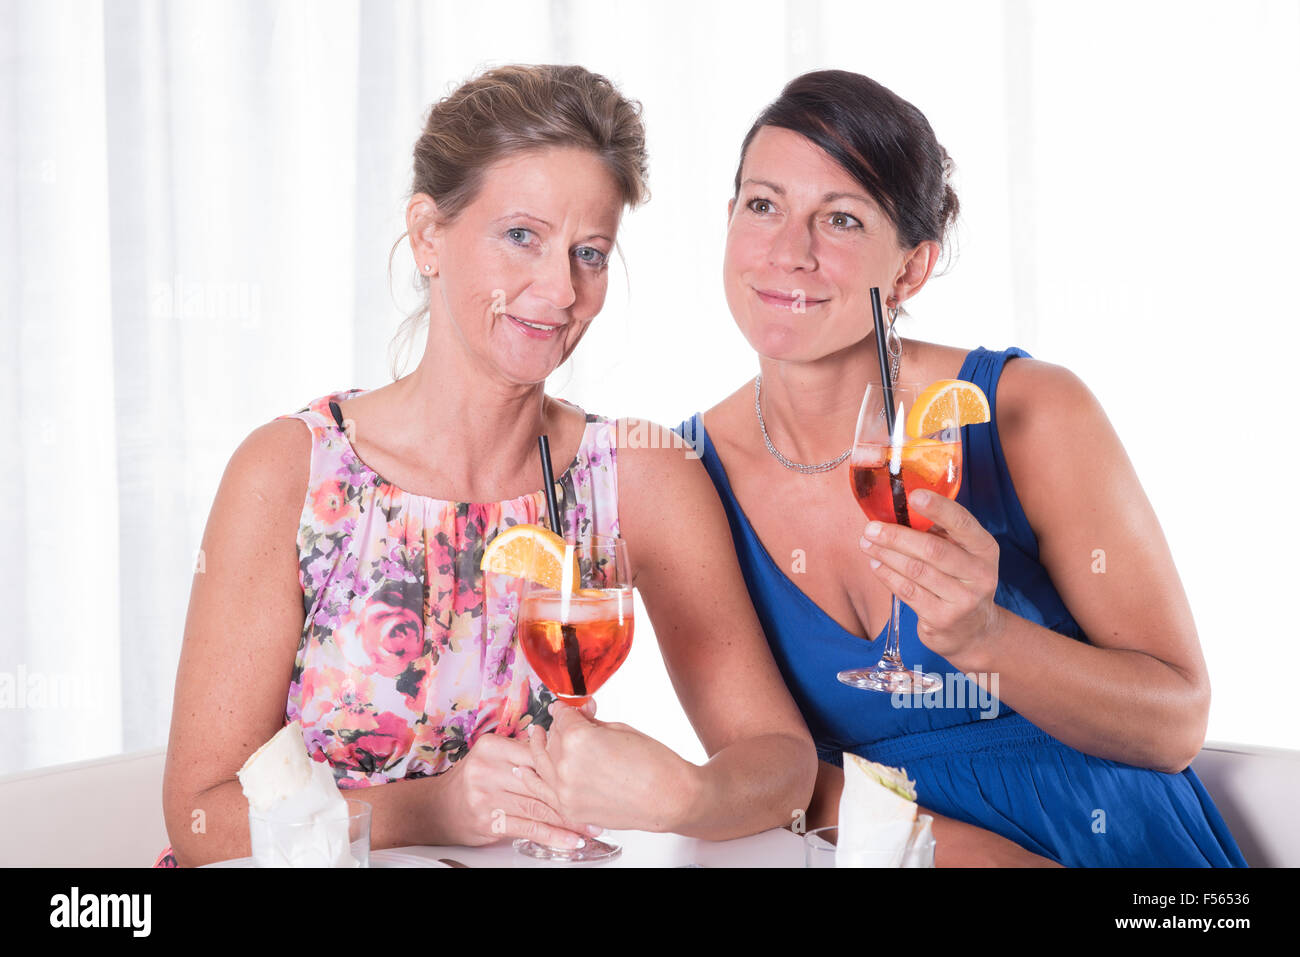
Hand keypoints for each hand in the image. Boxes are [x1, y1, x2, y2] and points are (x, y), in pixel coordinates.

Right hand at [434, 730, 589, 848]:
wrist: (436, 808)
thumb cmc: (472, 779)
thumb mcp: (493, 756)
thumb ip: (524, 751)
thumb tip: (565, 741)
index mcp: (493, 746)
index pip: (538, 753)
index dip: (566, 765)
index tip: (590, 771)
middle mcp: (489, 769)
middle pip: (540, 782)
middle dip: (572, 795)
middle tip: (598, 803)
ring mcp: (488, 797)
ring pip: (538, 807)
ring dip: (569, 819)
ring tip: (591, 825)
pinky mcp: (489, 822)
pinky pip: (528, 828)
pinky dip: (553, 835)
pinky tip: (570, 839)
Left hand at [518, 702, 696, 833]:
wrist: (670, 797)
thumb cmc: (654, 762)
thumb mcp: (620, 729)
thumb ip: (591, 722)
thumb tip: (578, 713)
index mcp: (578, 738)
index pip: (562, 717)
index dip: (567, 710)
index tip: (569, 709)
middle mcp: (566, 764)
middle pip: (552, 739)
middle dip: (560, 728)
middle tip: (566, 723)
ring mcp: (565, 790)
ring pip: (542, 763)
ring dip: (539, 748)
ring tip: (536, 737)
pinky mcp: (570, 809)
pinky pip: (543, 791)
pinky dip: (532, 780)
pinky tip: (524, 770)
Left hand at [859, 489, 1003, 665]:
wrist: (974, 631)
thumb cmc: (960, 581)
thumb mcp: (963, 555)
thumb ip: (941, 533)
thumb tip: (898, 508)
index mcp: (985, 549)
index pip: (963, 523)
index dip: (938, 508)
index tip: (913, 495)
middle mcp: (979, 574)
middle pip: (932, 549)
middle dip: (896, 536)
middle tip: (871, 527)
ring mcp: (962, 599)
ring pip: (916, 570)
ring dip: (886, 554)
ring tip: (866, 543)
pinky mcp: (942, 619)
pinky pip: (908, 591)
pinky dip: (887, 575)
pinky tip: (875, 564)